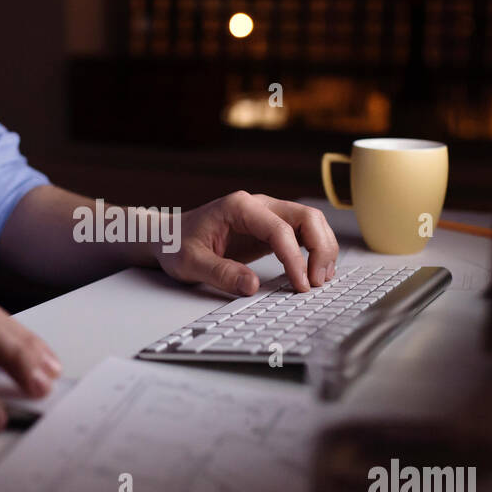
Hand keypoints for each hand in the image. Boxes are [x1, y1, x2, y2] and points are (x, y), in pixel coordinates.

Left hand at [151, 191, 338, 295]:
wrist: (169, 236)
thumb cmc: (177, 244)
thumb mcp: (190, 262)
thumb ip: (220, 273)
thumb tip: (253, 286)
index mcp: (239, 207)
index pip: (279, 228)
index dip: (295, 258)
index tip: (299, 284)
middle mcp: (258, 205)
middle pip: (307, 217)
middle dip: (320, 248)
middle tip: (316, 282)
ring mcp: (267, 215)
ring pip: (311, 222)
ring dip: (322, 248)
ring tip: (320, 279)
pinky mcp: (270, 229)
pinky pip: (303, 234)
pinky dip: (314, 250)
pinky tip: (314, 271)